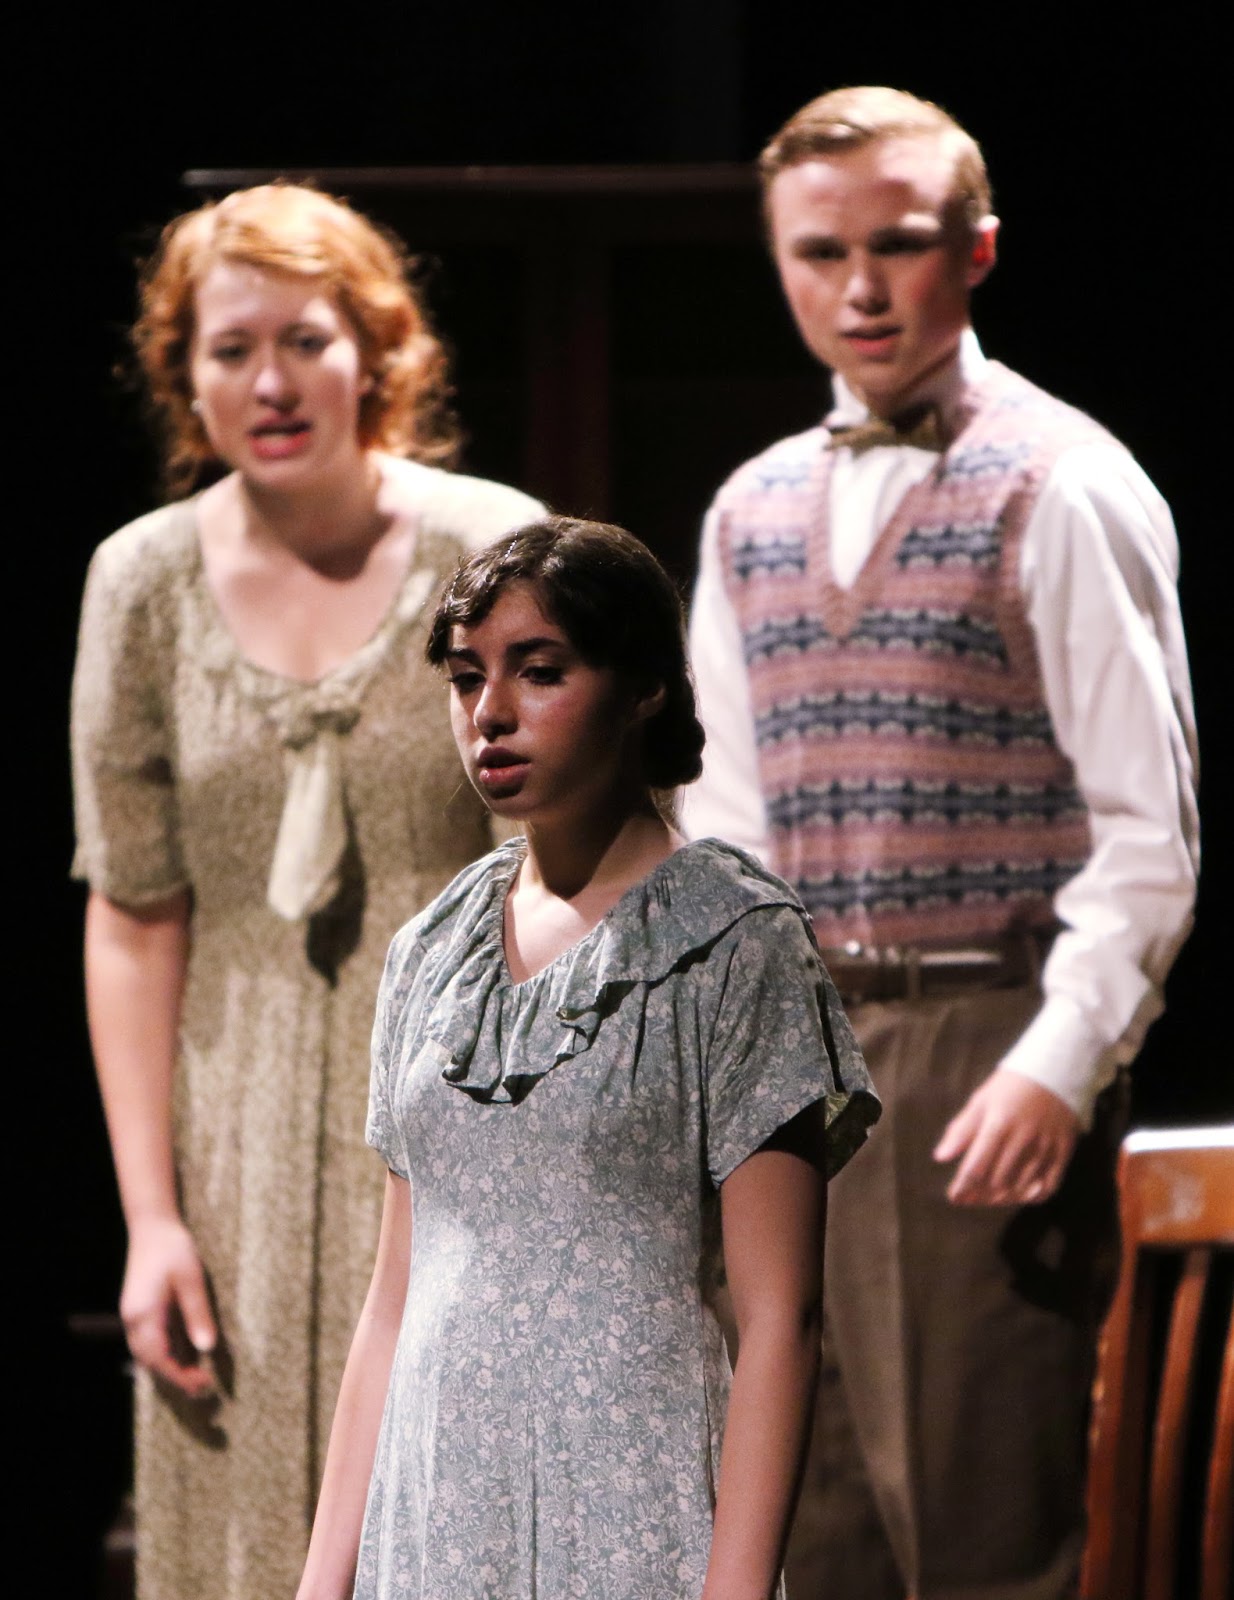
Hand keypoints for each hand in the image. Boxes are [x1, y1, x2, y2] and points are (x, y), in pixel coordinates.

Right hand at [121, 1215, 217, 1396]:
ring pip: (146, 1354)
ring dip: (167, 1368)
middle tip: (204, 1385)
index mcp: (144, 1315)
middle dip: (174, 1377)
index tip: (203, 1384)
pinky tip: (180, 1356)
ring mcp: (132, 1315)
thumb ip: (198, 1314)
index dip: (180, 1376)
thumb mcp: (191, 1279)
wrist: (152, 1225)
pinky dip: (162, 1355)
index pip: (159, 1358)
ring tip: (195, 1376)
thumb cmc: (173, 1248)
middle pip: (150, 1361)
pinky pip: (147, 1342)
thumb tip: (207, 1348)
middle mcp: (133, 1320)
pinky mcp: (138, 1310)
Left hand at [933, 1069, 1080, 1206]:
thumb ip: (961, 1130)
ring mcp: (1045, 1147)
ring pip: (1021, 1187)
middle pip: (997, 1181)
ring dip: (1002, 1198)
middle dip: (979, 1195)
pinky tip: (1020, 1196)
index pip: (976, 1167)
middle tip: (969, 1198)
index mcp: (997, 1124)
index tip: (953, 1197)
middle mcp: (1022, 1139)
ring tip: (988, 1199)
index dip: (963, 1187)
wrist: (1054, 1072)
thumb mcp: (981, 1101)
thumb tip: (940, 1157)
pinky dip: (1032, 1196)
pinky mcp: (1063, 1151)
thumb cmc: (1010, 1087)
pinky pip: (1048, 1185)